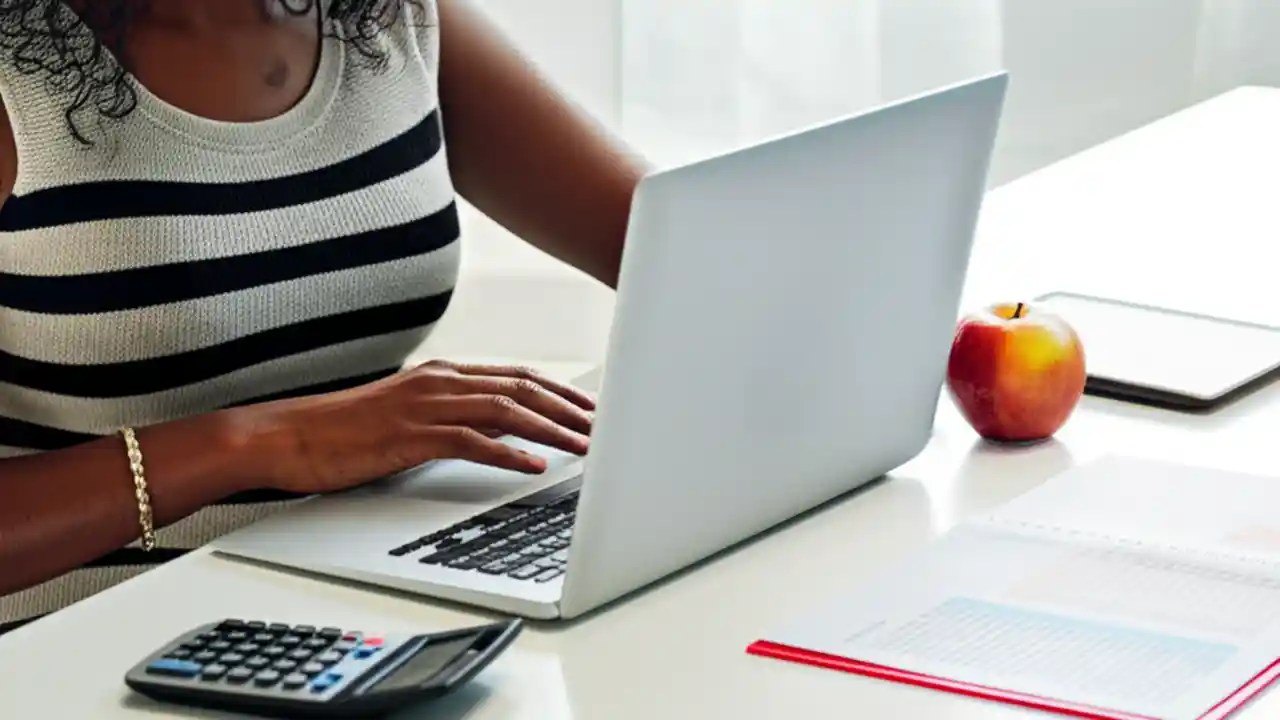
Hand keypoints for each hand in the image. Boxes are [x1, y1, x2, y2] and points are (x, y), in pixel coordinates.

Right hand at [236, 360, 594, 494]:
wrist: (288, 435)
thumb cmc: (345, 430)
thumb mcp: (408, 413)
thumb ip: (451, 414)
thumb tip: (498, 431)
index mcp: (441, 374)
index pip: (516, 376)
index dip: (559, 391)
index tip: (591, 409)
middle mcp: (439, 381)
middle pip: (521, 388)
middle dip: (568, 408)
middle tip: (603, 428)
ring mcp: (424, 405)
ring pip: (504, 410)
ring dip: (549, 429)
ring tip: (582, 447)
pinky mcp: (409, 435)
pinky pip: (469, 441)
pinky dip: (506, 453)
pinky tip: (532, 466)